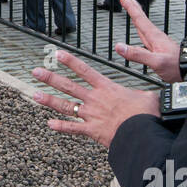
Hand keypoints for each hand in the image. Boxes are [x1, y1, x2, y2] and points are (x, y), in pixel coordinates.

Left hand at [32, 51, 159, 148]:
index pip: (85, 70)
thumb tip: (151, 95)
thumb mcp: (147, 97)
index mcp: (107, 88)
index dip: (71, 61)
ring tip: (35, 95)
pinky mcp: (92, 131)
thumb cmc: (147, 114)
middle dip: (51, 78)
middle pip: (69, 86)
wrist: (141, 132)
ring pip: (66, 105)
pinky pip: (73, 129)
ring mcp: (91, 115)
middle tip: (36, 71)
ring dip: (49, 100)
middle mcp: (95, 99)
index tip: (57, 54)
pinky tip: (49, 124)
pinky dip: (61, 127)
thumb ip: (142, 94)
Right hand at [113, 0, 181, 81]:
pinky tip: (142, 32)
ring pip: (145, 26)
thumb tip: (120, 47)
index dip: (131, 8)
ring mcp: (159, 42)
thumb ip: (137, 54)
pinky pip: (147, 35)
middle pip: (142, 19)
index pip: (140, 19)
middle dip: (134, 8)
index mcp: (154, 37)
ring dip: (138, 17)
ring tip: (133, 12)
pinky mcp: (161, 48)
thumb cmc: (177, 66)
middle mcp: (157, 38)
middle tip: (127, 0)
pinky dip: (142, 29)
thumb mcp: (156, 62)